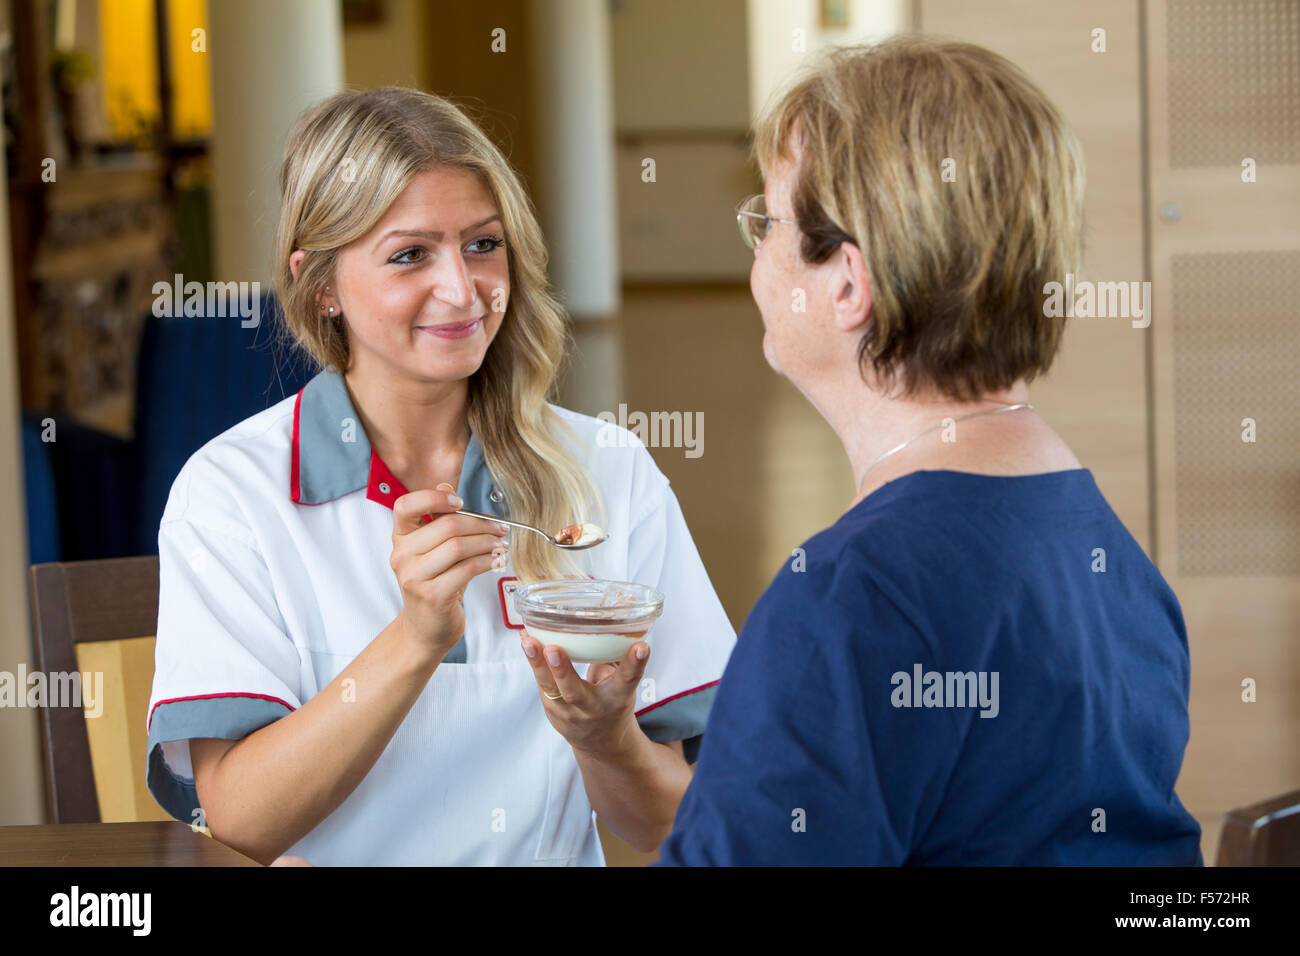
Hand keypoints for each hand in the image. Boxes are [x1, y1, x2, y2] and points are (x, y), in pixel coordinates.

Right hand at [390, 483, 509, 658]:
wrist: (427, 627)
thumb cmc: (435, 583)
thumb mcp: (433, 550)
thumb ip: (438, 519)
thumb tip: (446, 485)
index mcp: (400, 538)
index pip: (406, 505)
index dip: (434, 498)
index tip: (459, 501)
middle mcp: (401, 555)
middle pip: (446, 525)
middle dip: (480, 524)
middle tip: (500, 528)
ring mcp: (414, 577)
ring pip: (459, 546)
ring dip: (488, 543)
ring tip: (501, 545)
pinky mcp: (432, 595)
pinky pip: (467, 568)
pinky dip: (488, 561)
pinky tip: (496, 561)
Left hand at [520, 630, 650, 756]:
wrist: (601, 743)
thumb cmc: (613, 701)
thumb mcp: (624, 682)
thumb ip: (621, 652)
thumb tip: (625, 608)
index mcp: (618, 697)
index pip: (628, 679)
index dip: (635, 663)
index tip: (641, 647)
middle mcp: (593, 707)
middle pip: (575, 691)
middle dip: (563, 669)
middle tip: (554, 649)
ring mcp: (568, 711)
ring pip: (550, 688)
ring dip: (537, 663)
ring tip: (528, 641)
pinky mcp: (551, 709)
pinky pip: (540, 681)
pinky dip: (533, 660)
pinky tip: (526, 638)